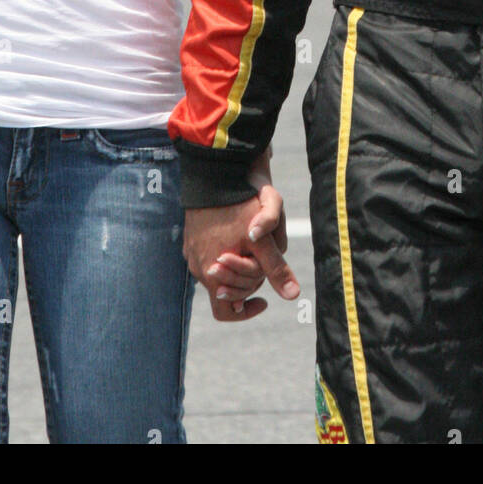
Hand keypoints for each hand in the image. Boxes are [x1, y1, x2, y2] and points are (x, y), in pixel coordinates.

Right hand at [205, 149, 290, 312]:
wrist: (214, 173)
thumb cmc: (240, 204)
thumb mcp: (264, 238)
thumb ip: (276, 268)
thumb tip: (292, 295)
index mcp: (213, 274)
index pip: (228, 310)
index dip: (247, 308)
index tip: (265, 300)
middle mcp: (198, 268)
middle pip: (226, 290)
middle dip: (247, 280)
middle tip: (263, 259)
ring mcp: (192, 253)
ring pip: (219, 272)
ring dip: (238, 265)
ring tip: (254, 243)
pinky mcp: (190, 239)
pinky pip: (209, 256)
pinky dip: (226, 253)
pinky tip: (239, 234)